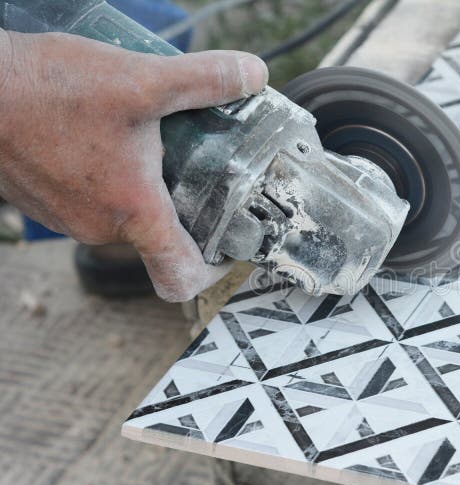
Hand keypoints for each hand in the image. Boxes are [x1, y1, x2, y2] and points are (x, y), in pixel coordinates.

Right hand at [0, 30, 267, 300]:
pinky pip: (93, 201)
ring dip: (144, 186)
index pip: (181, 276)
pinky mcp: (45, 203)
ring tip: (150, 141)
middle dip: (183, 202)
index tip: (228, 249)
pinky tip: (109, 137)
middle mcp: (100, 227)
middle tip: (195, 162)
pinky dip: (110, 179)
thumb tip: (254, 73)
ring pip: (125, 215)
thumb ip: (204, 80)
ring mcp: (68, 219)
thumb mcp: (141, 80)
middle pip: (159, 235)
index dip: (213, 271)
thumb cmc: (47, 88)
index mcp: (133, 212)